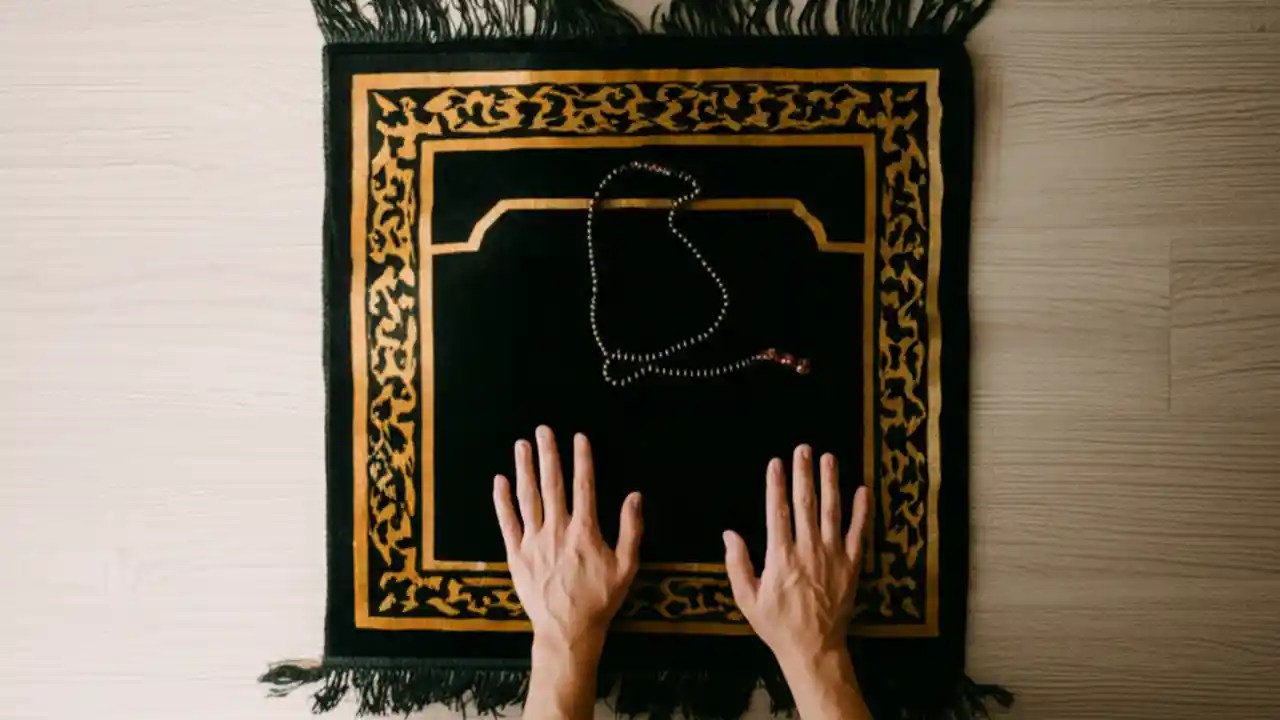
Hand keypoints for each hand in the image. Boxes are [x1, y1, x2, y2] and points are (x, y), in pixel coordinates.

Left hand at [493, 426, 641, 719]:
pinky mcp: (516, 554)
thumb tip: (635, 496)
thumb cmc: (600, 599)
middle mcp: (557, 529)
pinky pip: (507, 522)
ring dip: (524, 469)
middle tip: (543, 430)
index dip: (582, 459)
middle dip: (548, 454)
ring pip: (528, 497)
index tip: (578, 436)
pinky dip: (502, 500)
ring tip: (521, 445)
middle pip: (552, 484)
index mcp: (584, 531)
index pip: (583, 486)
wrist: (568, 630)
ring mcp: (533, 541)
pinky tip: (500, 481)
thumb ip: (631, 529)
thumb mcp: (626, 566)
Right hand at [723, 445, 870, 718]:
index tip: (776, 463)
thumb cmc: (778, 625)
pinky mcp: (852, 565)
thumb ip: (738, 564)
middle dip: (804, 473)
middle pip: (806, 504)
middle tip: (803, 449)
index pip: (778, 511)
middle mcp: (807, 550)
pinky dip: (861, 510)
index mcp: (780, 557)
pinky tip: (862, 490)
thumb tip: (729, 533)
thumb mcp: (747, 599)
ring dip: (830, 482)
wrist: (815, 648)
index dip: (777, 485)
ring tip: (829, 458)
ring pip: (831, 511)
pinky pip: (857, 532)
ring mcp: (833, 556)